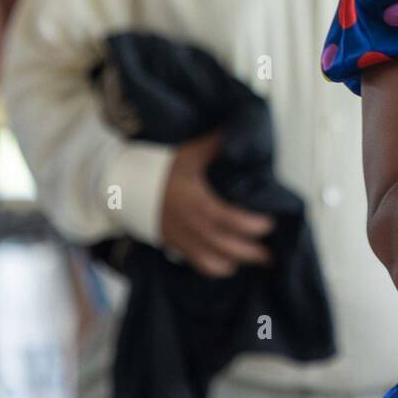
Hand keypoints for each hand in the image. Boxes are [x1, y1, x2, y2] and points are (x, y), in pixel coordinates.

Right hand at [159, 130, 275, 277]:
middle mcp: (188, 225)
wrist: (125, 186)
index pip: (226, 218)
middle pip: (223, 246)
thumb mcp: (189, 153)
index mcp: (194, 201)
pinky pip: (197, 265)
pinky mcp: (174, 246)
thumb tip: (239, 130)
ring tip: (255, 258)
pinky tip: (230, 263)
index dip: (249, 225)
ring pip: (211, 261)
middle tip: (271, 253)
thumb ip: (215, 144)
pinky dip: (216, 268)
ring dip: (235, 262)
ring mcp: (180, 239)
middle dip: (250, 252)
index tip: (270, 224)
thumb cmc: (160, 169)